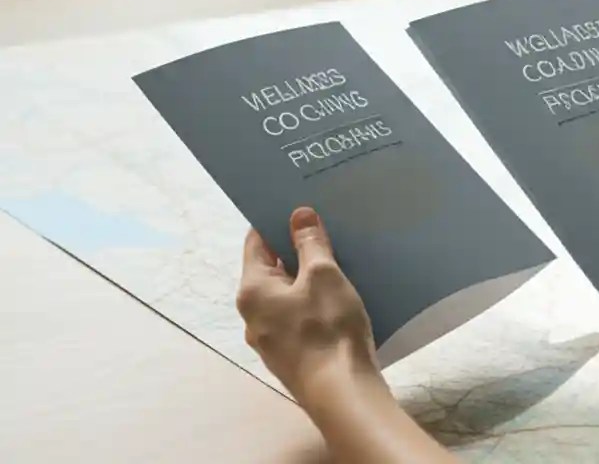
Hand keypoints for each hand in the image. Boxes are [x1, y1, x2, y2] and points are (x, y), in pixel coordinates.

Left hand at [237, 207, 379, 406]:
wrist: (341, 393)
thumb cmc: (328, 329)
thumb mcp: (324, 276)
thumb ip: (310, 244)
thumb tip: (298, 215)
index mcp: (252, 291)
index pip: (256, 243)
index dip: (276, 223)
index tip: (299, 210)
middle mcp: (252, 316)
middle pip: (270, 272)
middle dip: (296, 253)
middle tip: (326, 235)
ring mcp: (269, 340)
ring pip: (285, 298)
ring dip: (306, 281)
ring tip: (338, 268)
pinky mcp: (290, 357)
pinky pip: (296, 320)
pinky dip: (312, 306)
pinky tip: (338, 304)